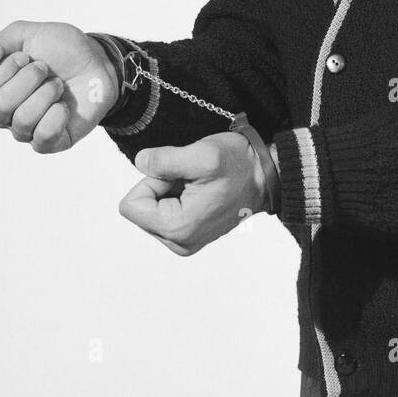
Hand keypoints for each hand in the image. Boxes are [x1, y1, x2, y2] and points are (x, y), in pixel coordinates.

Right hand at [0, 20, 119, 151]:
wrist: (99, 61)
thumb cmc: (61, 49)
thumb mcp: (27, 34)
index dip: (4, 69)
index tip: (25, 56)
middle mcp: (5, 112)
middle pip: (0, 105)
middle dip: (29, 79)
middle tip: (45, 68)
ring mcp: (27, 129)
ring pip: (22, 121)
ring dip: (46, 94)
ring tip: (58, 85)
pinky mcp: (50, 141)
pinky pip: (43, 137)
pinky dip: (57, 115)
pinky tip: (64, 105)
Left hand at [117, 132, 266, 255]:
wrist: (266, 178)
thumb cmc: (240, 166)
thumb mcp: (202, 155)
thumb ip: (164, 160)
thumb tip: (140, 162)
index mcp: (177, 228)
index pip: (131, 205)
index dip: (152, 181)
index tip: (178, 175)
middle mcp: (179, 242)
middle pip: (141, 209)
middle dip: (161, 187)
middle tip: (191, 179)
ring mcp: (184, 242)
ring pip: (152, 211)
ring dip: (170, 191)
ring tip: (198, 184)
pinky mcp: (189, 236)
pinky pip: (166, 214)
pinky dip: (178, 198)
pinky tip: (200, 191)